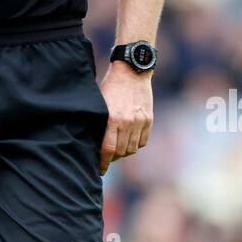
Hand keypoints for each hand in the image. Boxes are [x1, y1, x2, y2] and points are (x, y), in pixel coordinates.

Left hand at [97, 61, 152, 175]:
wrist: (132, 71)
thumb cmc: (111, 86)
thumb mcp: (100, 103)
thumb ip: (99, 123)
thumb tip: (93, 143)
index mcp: (113, 119)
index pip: (108, 149)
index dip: (103, 163)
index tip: (99, 170)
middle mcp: (128, 122)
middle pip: (121, 152)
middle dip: (112, 158)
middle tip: (106, 159)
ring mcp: (140, 121)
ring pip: (132, 149)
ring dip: (124, 152)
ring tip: (117, 150)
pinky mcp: (148, 119)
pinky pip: (143, 141)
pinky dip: (136, 145)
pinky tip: (128, 141)